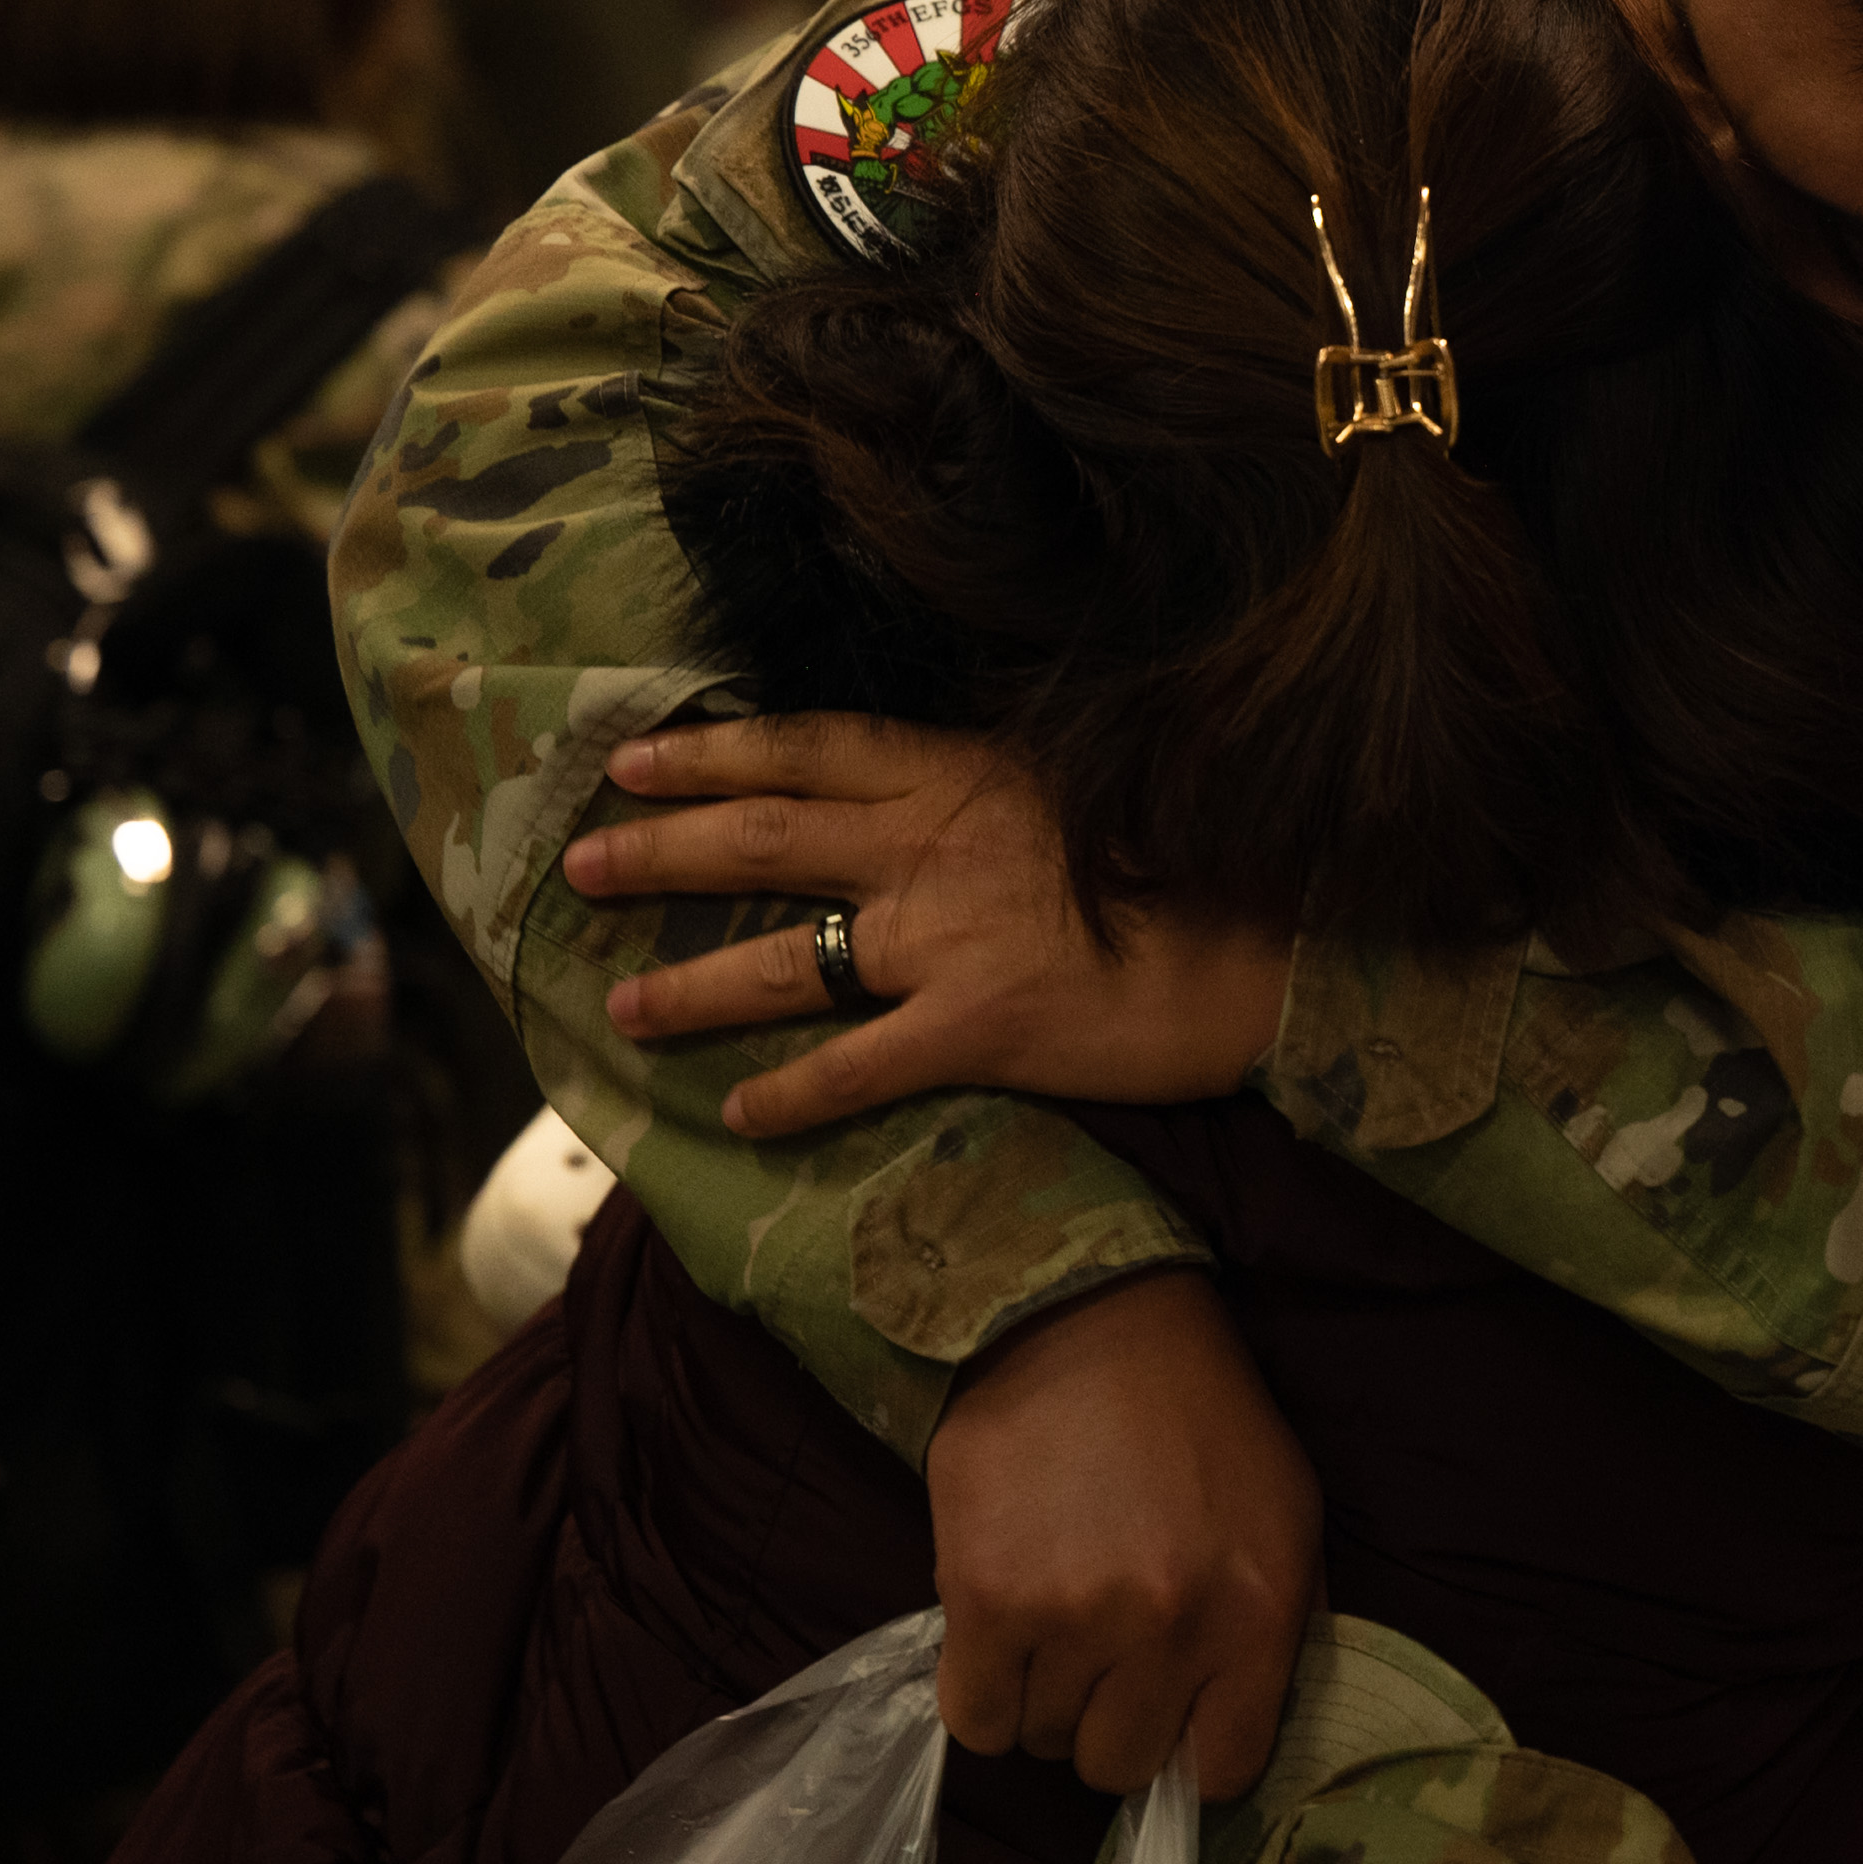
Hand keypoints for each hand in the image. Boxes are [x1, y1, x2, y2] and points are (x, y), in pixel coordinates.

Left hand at [556, 713, 1294, 1135]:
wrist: (1281, 943)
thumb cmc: (1208, 859)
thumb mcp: (1095, 785)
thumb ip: (1003, 790)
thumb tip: (938, 794)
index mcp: (968, 772)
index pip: (813, 746)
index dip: (715, 751)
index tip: (635, 757)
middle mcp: (937, 846)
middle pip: (766, 838)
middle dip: (661, 851)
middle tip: (581, 866)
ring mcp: (951, 939)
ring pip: (786, 958)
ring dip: (693, 985)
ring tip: (622, 1010)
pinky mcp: (980, 1029)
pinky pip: (858, 1068)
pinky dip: (791, 1095)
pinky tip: (739, 1117)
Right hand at [928, 1268, 1321, 1798]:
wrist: (1092, 1316)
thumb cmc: (1197, 1415)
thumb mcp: (1286, 1513)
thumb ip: (1275, 1627)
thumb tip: (1229, 1727)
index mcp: (1259, 1609)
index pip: (1225, 1766)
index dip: (1192, 1748)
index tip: (1173, 1714)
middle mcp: (1173, 1624)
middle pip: (1122, 1763)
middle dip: (1110, 1721)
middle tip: (1103, 1655)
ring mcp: (1075, 1614)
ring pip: (1044, 1740)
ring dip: (1045, 1694)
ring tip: (1053, 1616)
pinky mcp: (986, 1595)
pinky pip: (974, 1718)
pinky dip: (984, 1694)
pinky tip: (1001, 1634)